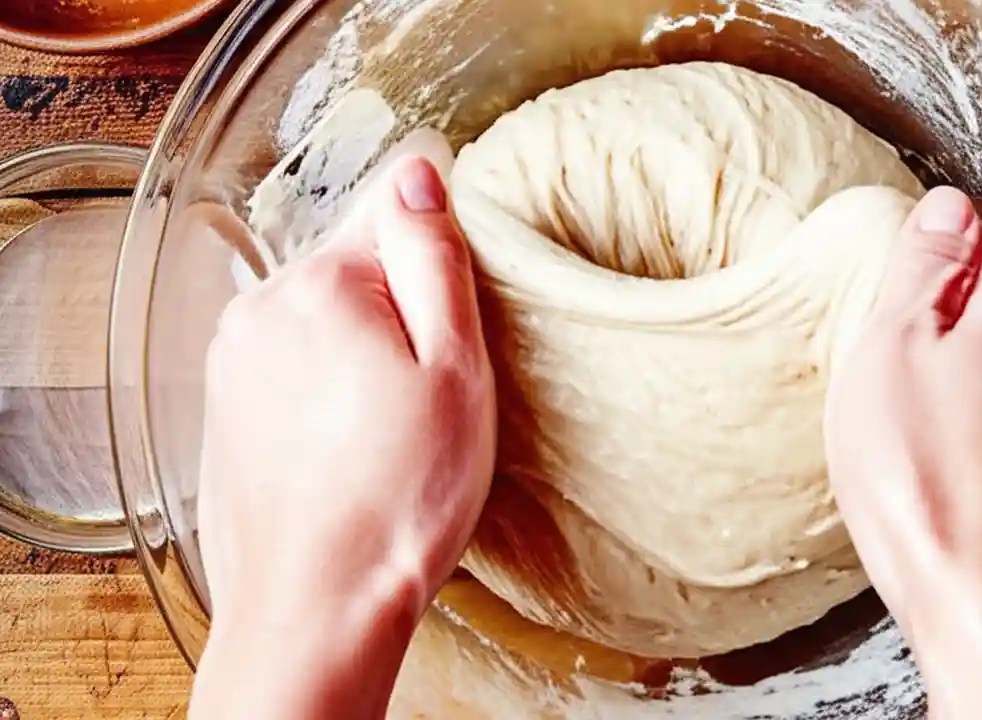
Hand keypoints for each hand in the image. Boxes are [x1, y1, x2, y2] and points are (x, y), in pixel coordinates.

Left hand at [190, 152, 495, 719]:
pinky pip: (293, 362)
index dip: (438, 263)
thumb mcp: (454, 370)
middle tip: (430, 393)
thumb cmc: (398, 498)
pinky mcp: (225, 403)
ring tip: (391, 428)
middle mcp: (261, 307)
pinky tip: (352, 447)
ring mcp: (234, 358)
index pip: (392, 211)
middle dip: (399, 311)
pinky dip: (327, 388)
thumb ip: (433, 259)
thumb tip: (419, 172)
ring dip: (362, 351)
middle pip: (355, 267)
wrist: (316, 606)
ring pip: (324, 317)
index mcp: (321, 284)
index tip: (452, 324)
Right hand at [825, 187, 981, 718]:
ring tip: (915, 437)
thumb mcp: (891, 350)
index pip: (967, 241)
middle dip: (937, 332)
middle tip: (887, 388)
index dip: (913, 278)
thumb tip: (942, 206)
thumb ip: (922, 266)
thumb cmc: (928, 483)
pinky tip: (948, 468)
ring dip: (959, 384)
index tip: (882, 320)